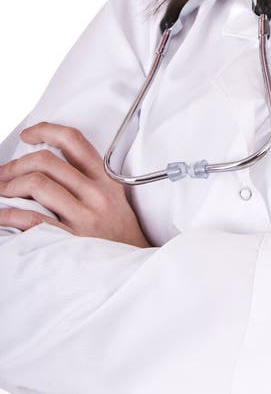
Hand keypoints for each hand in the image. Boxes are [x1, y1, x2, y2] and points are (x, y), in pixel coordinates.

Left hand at [0, 122, 150, 247]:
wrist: (132, 264)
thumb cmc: (118, 231)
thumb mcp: (112, 195)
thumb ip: (87, 177)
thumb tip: (46, 165)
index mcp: (104, 177)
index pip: (73, 140)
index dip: (46, 130)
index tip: (28, 135)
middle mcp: (94, 193)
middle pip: (48, 161)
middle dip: (16, 164)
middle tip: (4, 173)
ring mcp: (83, 216)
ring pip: (38, 184)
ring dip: (9, 186)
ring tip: (1, 192)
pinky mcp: (71, 240)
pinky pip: (33, 220)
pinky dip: (9, 214)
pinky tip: (2, 215)